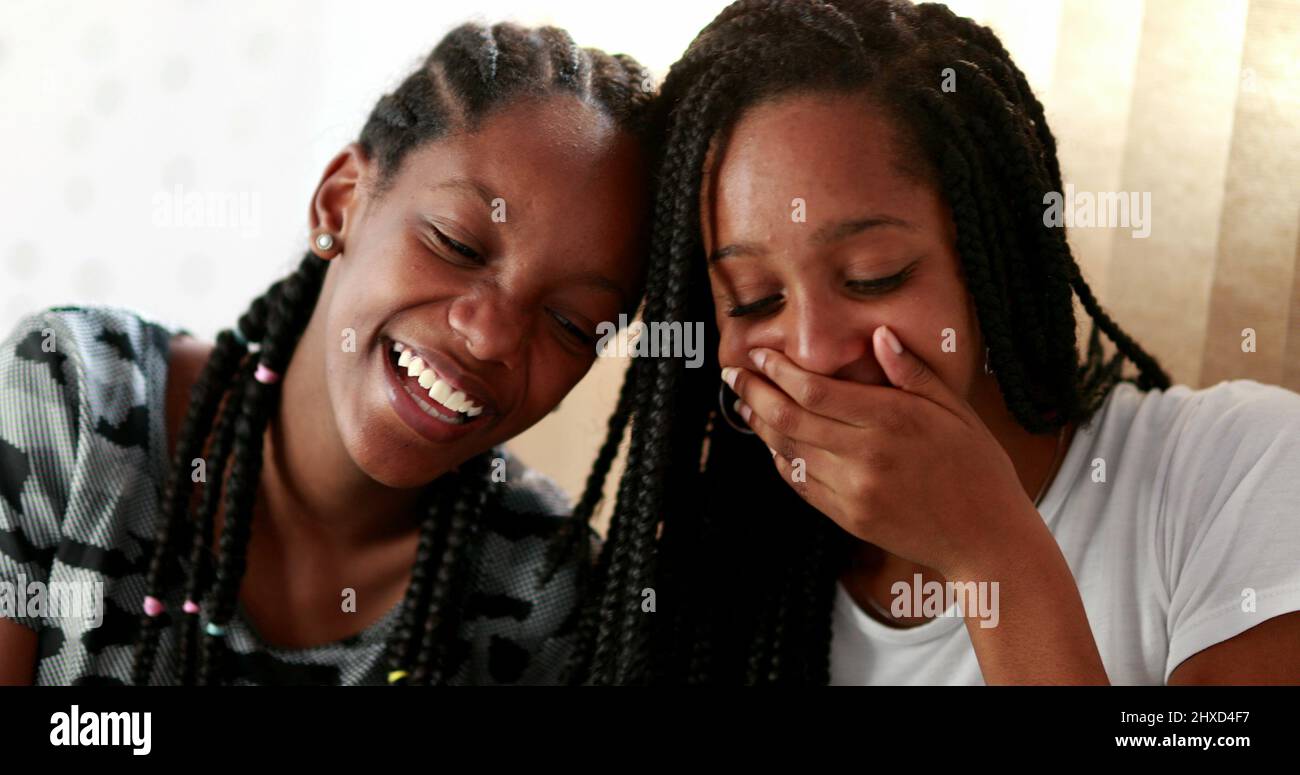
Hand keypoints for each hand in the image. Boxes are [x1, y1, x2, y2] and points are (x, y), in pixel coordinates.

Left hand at [722, 325, 1045, 578]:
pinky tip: (772, 443)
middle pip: (790, 419)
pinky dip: (781, 460)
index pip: (816, 391)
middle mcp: (867, 455)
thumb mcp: (954, 409)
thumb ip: (911, 372)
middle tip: (733, 375)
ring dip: (760, 425)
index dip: (779, 371)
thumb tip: (878, 335)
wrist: (985, 538)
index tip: (759, 354)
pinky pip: (801, 484)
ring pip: (789, 452)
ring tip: (744, 403)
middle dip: (754, 392)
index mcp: (893, 420)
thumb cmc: (976, 467)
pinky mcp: (848, 518)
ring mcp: (854, 491)